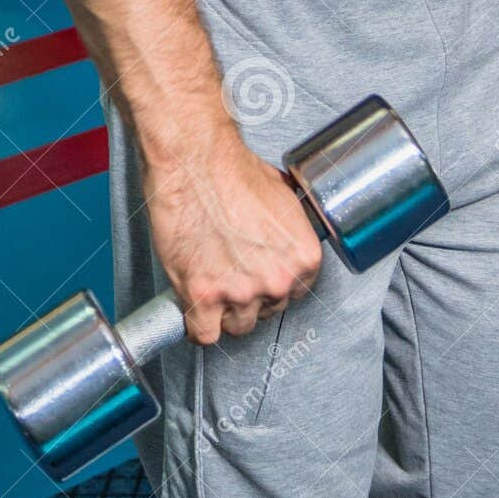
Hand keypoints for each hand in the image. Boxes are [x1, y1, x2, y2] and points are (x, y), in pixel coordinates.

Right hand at [143, 132, 322, 342]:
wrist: (195, 163)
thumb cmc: (232, 170)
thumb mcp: (282, 197)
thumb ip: (288, 229)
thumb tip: (284, 239)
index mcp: (303, 257)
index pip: (296, 293)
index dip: (275, 286)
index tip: (260, 280)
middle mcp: (277, 280)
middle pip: (268, 312)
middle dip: (250, 297)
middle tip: (232, 276)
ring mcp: (240, 292)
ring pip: (237, 326)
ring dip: (224, 313)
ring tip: (213, 289)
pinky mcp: (202, 296)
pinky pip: (204, 334)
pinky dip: (198, 326)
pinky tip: (196, 312)